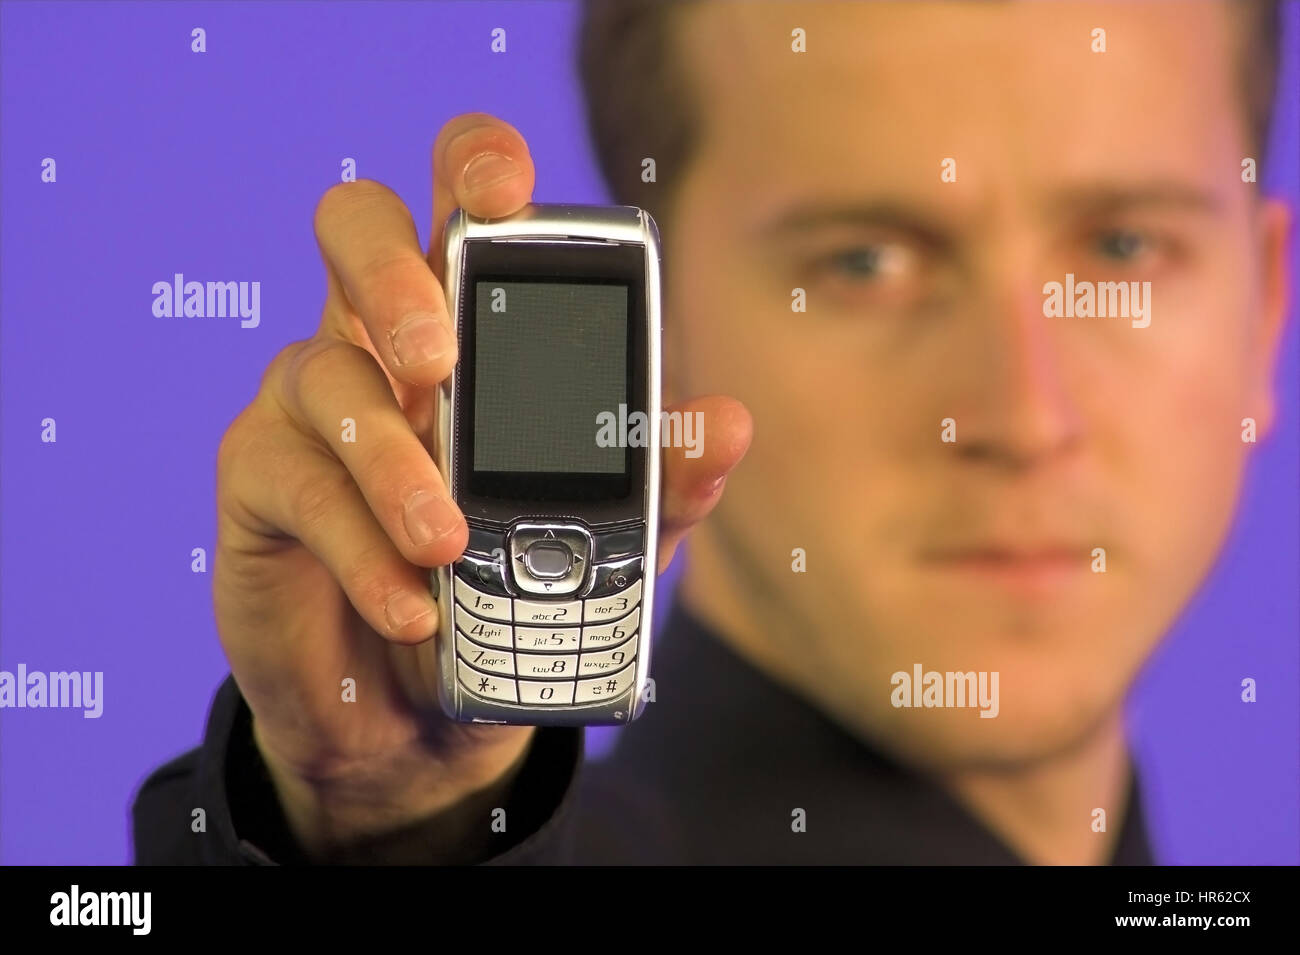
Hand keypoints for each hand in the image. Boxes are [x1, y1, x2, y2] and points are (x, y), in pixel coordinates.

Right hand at [212, 113, 751, 861]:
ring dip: (392, 464)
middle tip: (437, 358)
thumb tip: (725, 424)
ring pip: (327, 373)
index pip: (460, 200)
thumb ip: (658, 481)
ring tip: (447, 543)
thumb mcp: (602, 540)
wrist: (414, 705)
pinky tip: (411, 605)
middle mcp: (382, 336)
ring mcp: (309, 398)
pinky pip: (300, 484)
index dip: (475, 164)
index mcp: (471, 319)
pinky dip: (361, 549)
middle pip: (354, 224)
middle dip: (391, 273)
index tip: (504, 190)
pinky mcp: (259, 475)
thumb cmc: (507, 588)